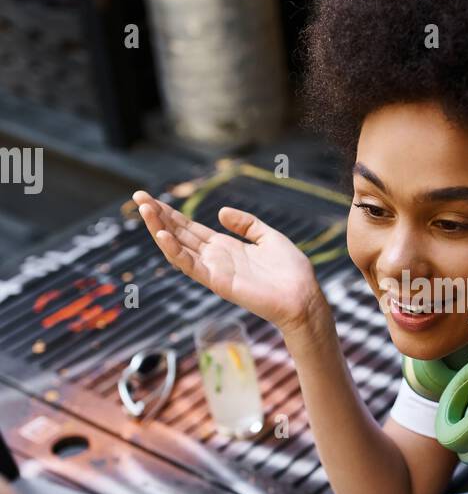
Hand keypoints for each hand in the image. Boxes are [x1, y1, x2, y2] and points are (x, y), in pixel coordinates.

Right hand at [132, 190, 324, 335]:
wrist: (303, 296)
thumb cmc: (290, 271)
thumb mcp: (268, 237)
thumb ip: (246, 224)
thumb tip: (221, 212)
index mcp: (225, 247)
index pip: (190, 228)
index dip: (171, 214)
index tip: (151, 199)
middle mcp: (214, 258)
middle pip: (179, 234)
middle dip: (158, 216)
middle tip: (138, 197)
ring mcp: (213, 270)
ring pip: (178, 248)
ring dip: (160, 229)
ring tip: (144, 210)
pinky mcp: (217, 282)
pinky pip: (190, 266)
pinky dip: (175, 252)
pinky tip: (162, 236)